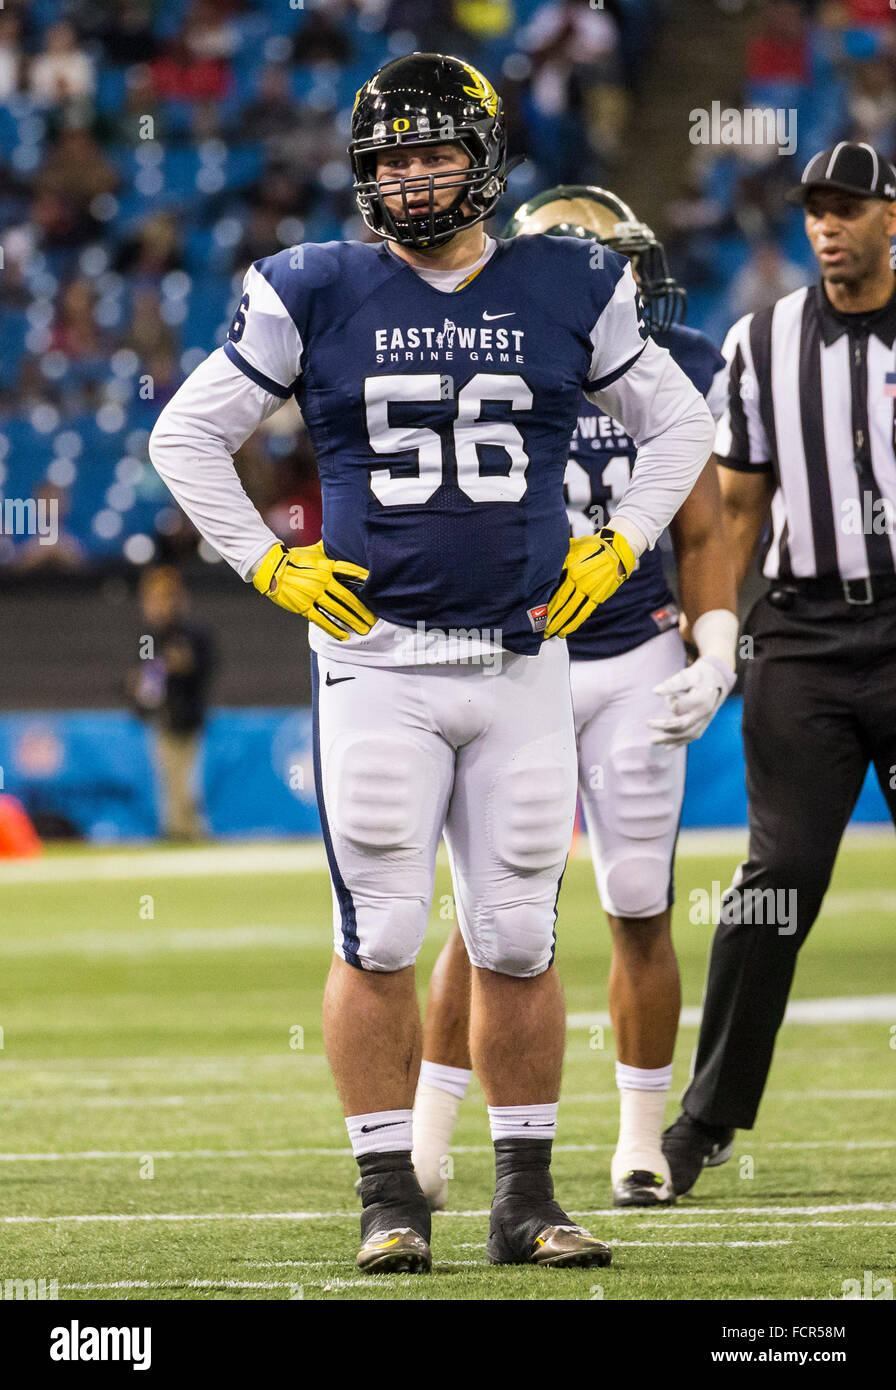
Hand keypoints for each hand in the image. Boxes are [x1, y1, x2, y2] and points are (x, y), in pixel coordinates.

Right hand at [252, 541, 375, 640]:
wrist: (272, 568)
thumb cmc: (293, 559)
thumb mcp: (313, 550)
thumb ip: (327, 547)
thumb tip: (337, 533)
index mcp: (326, 566)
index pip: (349, 571)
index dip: (363, 578)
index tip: (376, 586)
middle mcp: (322, 581)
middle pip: (347, 597)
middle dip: (362, 610)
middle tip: (373, 619)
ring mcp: (313, 594)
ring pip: (337, 610)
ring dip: (352, 621)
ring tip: (363, 629)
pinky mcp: (303, 606)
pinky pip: (321, 620)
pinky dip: (333, 629)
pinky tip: (344, 635)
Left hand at [544, 527, 634, 638]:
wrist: (616, 552)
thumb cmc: (593, 549)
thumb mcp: (573, 547)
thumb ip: (559, 556)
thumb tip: (542, 561)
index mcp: (571, 568)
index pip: (553, 588)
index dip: (544, 601)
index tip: (535, 610)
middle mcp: (578, 580)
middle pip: (559, 602)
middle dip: (548, 616)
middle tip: (539, 626)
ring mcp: (589, 589)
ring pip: (570, 610)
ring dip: (559, 623)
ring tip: (550, 632)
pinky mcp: (598, 596)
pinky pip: (584, 613)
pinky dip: (574, 623)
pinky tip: (566, 630)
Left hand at [648, 655, 735, 746]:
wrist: (717, 678)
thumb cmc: (699, 675)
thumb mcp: (687, 675)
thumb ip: (671, 684)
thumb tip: (655, 691)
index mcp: (700, 700)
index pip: (679, 708)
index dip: (670, 702)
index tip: (668, 696)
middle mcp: (704, 713)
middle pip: (681, 725)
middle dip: (663, 726)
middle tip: (648, 723)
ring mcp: (705, 720)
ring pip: (686, 734)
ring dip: (669, 739)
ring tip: (653, 741)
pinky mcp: (704, 724)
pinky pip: (692, 736)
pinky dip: (680, 743)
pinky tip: (667, 747)